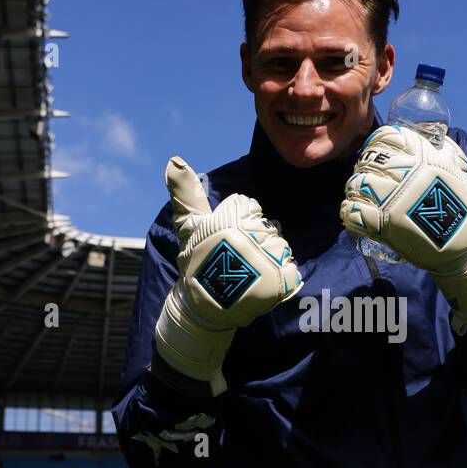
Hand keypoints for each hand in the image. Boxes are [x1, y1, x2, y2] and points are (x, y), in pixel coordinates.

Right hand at [155, 157, 302, 393]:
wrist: (203, 308)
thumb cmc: (195, 261)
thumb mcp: (188, 224)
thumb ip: (186, 191)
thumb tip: (175, 159)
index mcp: (230, 220)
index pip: (249, 206)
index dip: (237, 222)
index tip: (223, 240)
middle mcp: (250, 237)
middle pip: (267, 226)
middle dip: (253, 241)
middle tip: (233, 260)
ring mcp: (266, 260)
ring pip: (281, 247)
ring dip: (268, 259)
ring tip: (246, 273)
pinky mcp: (280, 282)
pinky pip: (292, 270)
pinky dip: (282, 279)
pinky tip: (260, 285)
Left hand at [341, 126, 466, 327]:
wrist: (459, 243)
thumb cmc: (460, 205)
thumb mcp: (458, 167)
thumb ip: (442, 148)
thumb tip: (430, 133)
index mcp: (421, 157)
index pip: (387, 137)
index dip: (376, 143)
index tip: (374, 151)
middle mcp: (405, 175)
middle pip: (368, 160)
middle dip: (363, 167)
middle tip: (366, 176)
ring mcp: (392, 200)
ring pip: (358, 184)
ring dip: (355, 188)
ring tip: (358, 193)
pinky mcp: (383, 224)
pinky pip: (354, 211)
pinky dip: (349, 210)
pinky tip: (351, 210)